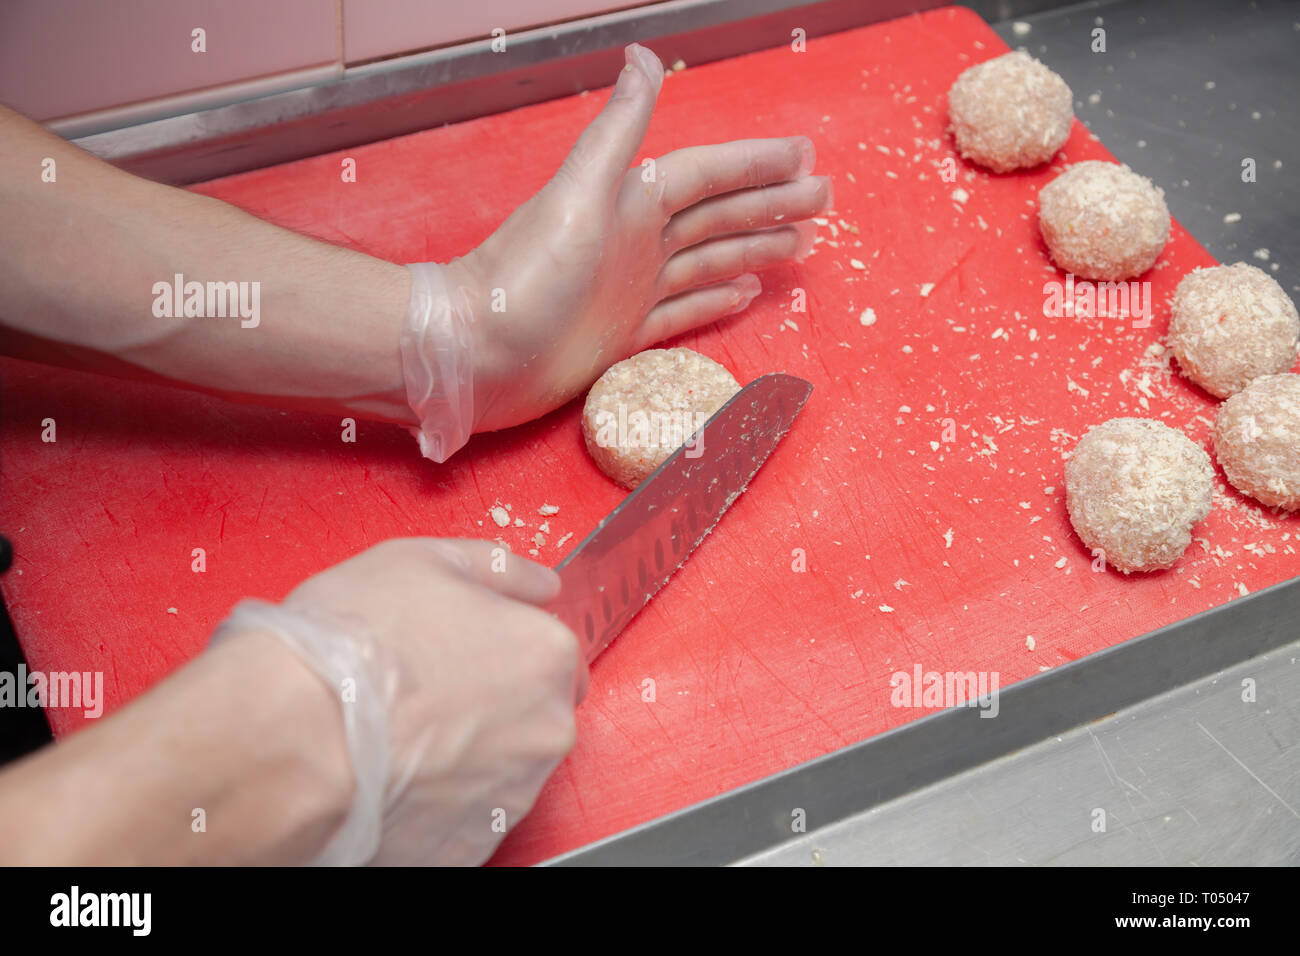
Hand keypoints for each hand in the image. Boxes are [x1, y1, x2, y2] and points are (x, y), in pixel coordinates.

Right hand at [217, 538, 583, 864]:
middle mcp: (545, 730)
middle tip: (420, 687)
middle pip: (532, 708)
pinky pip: (463, 815)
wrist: (289, 741)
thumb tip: (537, 582)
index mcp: (545, 654)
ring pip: (500, 764)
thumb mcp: (424, 560)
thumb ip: (498, 568)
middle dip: (489, 698)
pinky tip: (391, 774)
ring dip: (464, 750)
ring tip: (395, 733)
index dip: (498, 641)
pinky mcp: (469, 847)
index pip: (550, 647)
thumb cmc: (349, 649)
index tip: (455, 645)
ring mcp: (511, 795)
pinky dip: (436, 799)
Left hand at [401, 43, 831, 455]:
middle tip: (825, 199)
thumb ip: (617, 133)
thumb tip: (644, 55)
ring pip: (711, 261)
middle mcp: (637, 241)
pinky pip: (686, 309)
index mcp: (631, 203)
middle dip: (772, 203)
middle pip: (720, 215)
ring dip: (756, 247)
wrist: (478, 353)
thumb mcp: (576, 196)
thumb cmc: (523, 277)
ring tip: (803, 242)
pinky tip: (751, 291)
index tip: (806, 155)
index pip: (708, 173)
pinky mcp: (626, 333)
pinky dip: (719, 298)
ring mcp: (633, 288)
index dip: (756, 163)